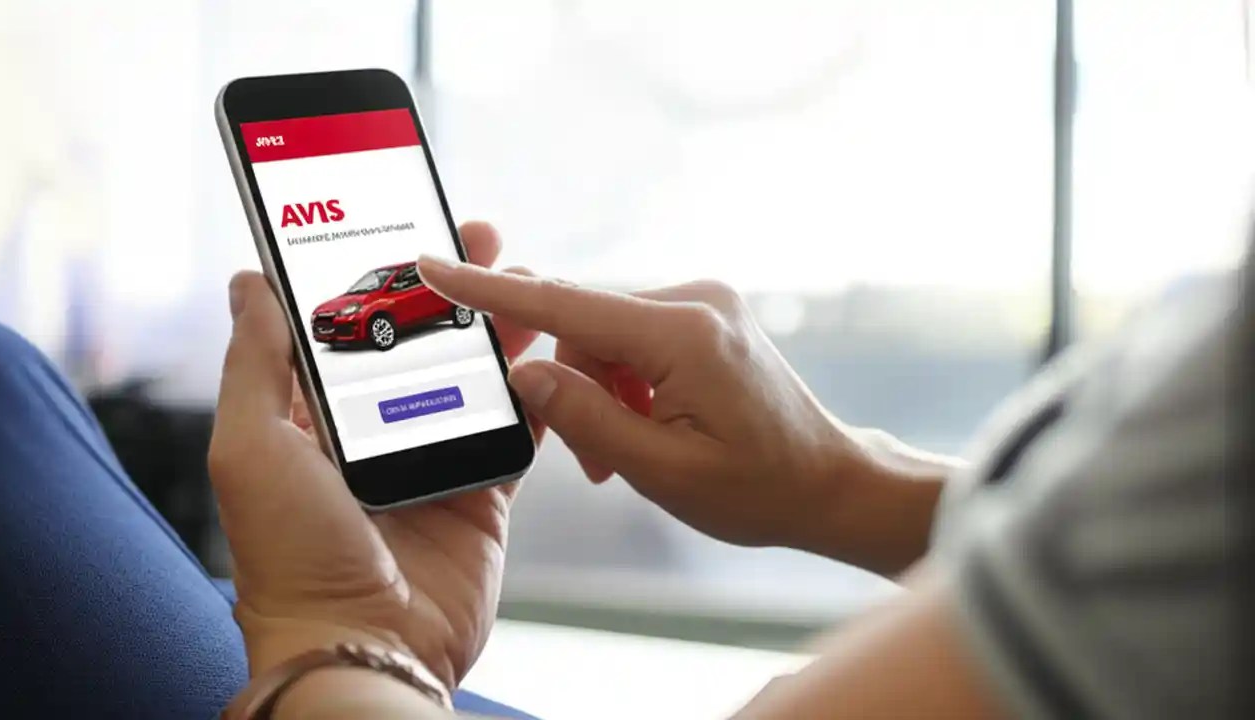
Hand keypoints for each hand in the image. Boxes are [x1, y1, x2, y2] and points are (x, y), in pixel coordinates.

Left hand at [208, 222, 541, 689]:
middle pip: (422, 342)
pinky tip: (552, 348)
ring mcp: (433, 461)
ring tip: (525, 278)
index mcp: (313, 420)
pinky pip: (517, 429)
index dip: (378, 274)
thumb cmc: (291, 555)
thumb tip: (251, 282)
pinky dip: (537, 391)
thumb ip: (258, 361)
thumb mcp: (252, 446)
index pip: (349, 328)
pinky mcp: (482, 492)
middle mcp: (375, 435)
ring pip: (475, 375)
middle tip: (483, 236)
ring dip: (501, 326)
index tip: (406, 222)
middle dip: (454, 287)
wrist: (365, 645)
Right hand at [416, 259, 953, 574]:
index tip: (436, 266)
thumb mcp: (663, 471)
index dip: (493, 292)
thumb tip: (525, 375)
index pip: (566, 304)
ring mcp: (702, 302)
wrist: (829, 481)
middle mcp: (694, 300)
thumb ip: (587, 418)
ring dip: (599, 392)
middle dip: (570, 386)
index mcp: (684, 335)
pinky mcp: (703, 315)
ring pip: (604, 335)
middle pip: (583, 326)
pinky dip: (622, 382)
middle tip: (592, 459)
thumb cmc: (758, 487)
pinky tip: (643, 425)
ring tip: (625, 454)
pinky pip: (633, 337)